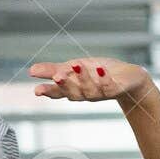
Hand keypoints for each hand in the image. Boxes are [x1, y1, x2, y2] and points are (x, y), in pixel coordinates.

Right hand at [29, 58, 150, 103]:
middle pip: (73, 93)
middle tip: (57, 77)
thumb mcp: (73, 68)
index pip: (58, 92)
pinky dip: (105, 78)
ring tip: (77, 65)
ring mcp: (101, 93)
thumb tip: (31, 70)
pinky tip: (101, 69)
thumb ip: (53, 70)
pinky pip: (110, 86)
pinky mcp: (116, 89)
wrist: (128, 78)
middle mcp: (86, 94)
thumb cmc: (99, 73)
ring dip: (83, 78)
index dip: (48, 91)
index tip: (37, 90)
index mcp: (74, 88)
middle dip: (65, 86)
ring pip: (90, 90)